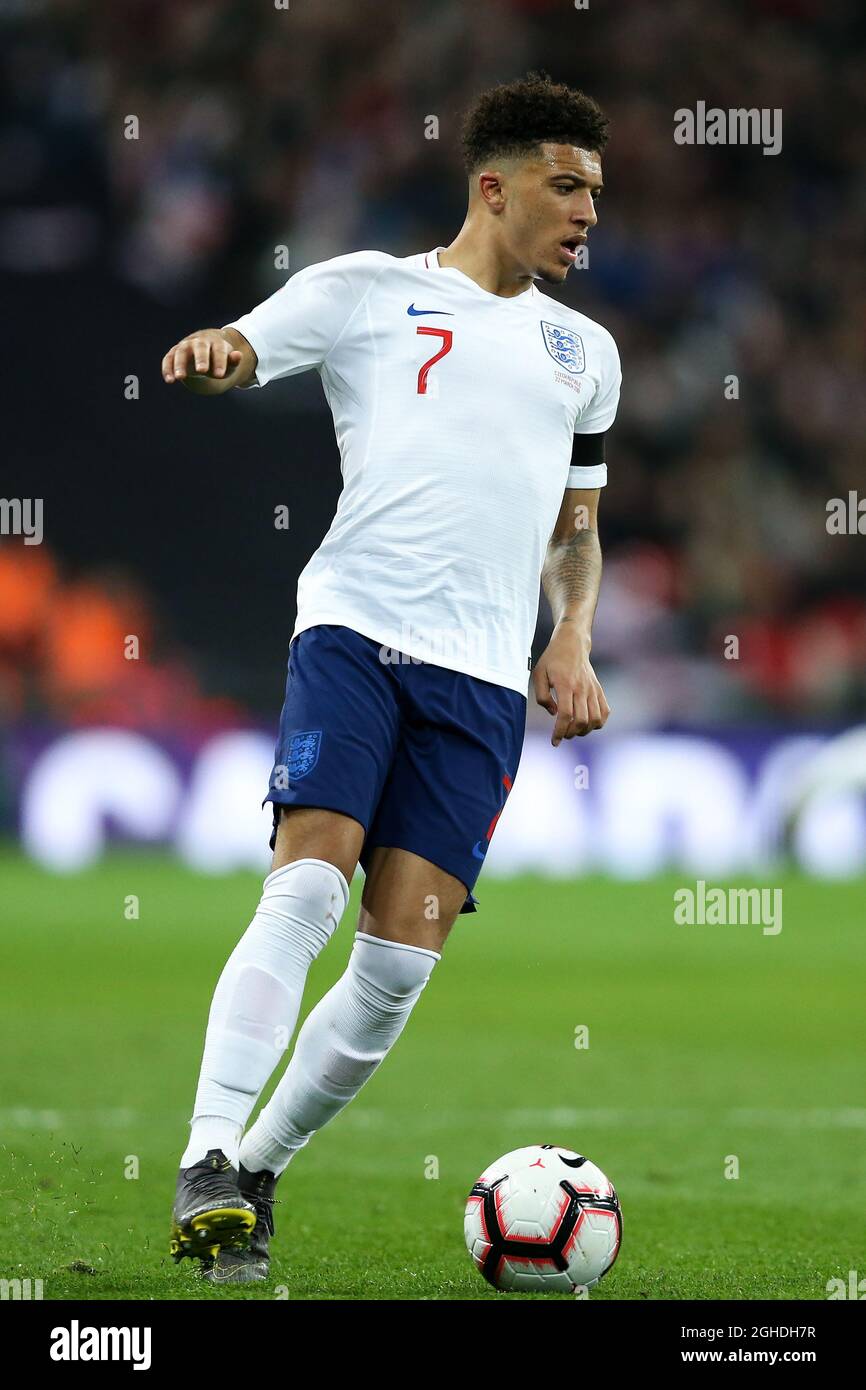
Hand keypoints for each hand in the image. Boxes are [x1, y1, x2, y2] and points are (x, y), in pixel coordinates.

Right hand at [161, 329, 243, 391]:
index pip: (218, 351)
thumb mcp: (228, 362)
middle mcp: (199, 342)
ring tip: (180, 377)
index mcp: (216, 343)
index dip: (219, 362)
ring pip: (181, 352)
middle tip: (202, 371)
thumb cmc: (219, 359)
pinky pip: (168, 359)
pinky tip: (169, 380)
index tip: (219, 375)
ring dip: (180, 364)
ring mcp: (185, 346)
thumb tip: (238, 355)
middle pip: (199, 347)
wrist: (205, 348)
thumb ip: (233, 361)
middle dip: (201, 358)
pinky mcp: (174, 353)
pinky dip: (167, 368)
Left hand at [532, 623, 609, 745]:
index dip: (560, 731)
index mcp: (565, 684)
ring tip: (574, 730)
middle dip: (571, 733)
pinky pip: (605, 712)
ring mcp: (592, 689)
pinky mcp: (599, 690)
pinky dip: (598, 723)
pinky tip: (588, 723)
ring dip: (584, 731)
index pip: (565, 715)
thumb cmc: (552, 660)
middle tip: (562, 735)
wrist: (572, 644)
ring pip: (595, 719)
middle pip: (581, 720)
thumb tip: (554, 713)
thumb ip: (542, 697)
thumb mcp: (538, 675)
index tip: (554, 742)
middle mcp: (581, 688)